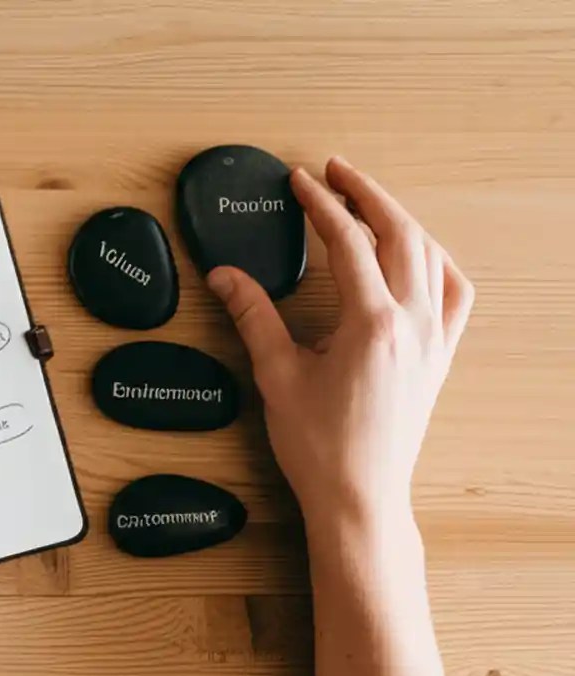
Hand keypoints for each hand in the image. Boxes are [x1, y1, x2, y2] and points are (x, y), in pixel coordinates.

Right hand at [207, 157, 473, 533]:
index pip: (348, 243)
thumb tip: (226, 276)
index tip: (301, 181)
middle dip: (367, 195)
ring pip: (430, 256)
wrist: (360, 497)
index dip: (321, 205)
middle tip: (336, 173)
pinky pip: (455, 292)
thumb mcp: (276, 376)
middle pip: (399, 235)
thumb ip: (254, 316)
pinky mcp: (439, 356)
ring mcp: (434, 340)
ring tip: (369, 202)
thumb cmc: (320, 447)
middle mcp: (413, 325)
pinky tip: (416, 255)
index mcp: (372, 325)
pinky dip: (436, 261)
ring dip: (400, 220)